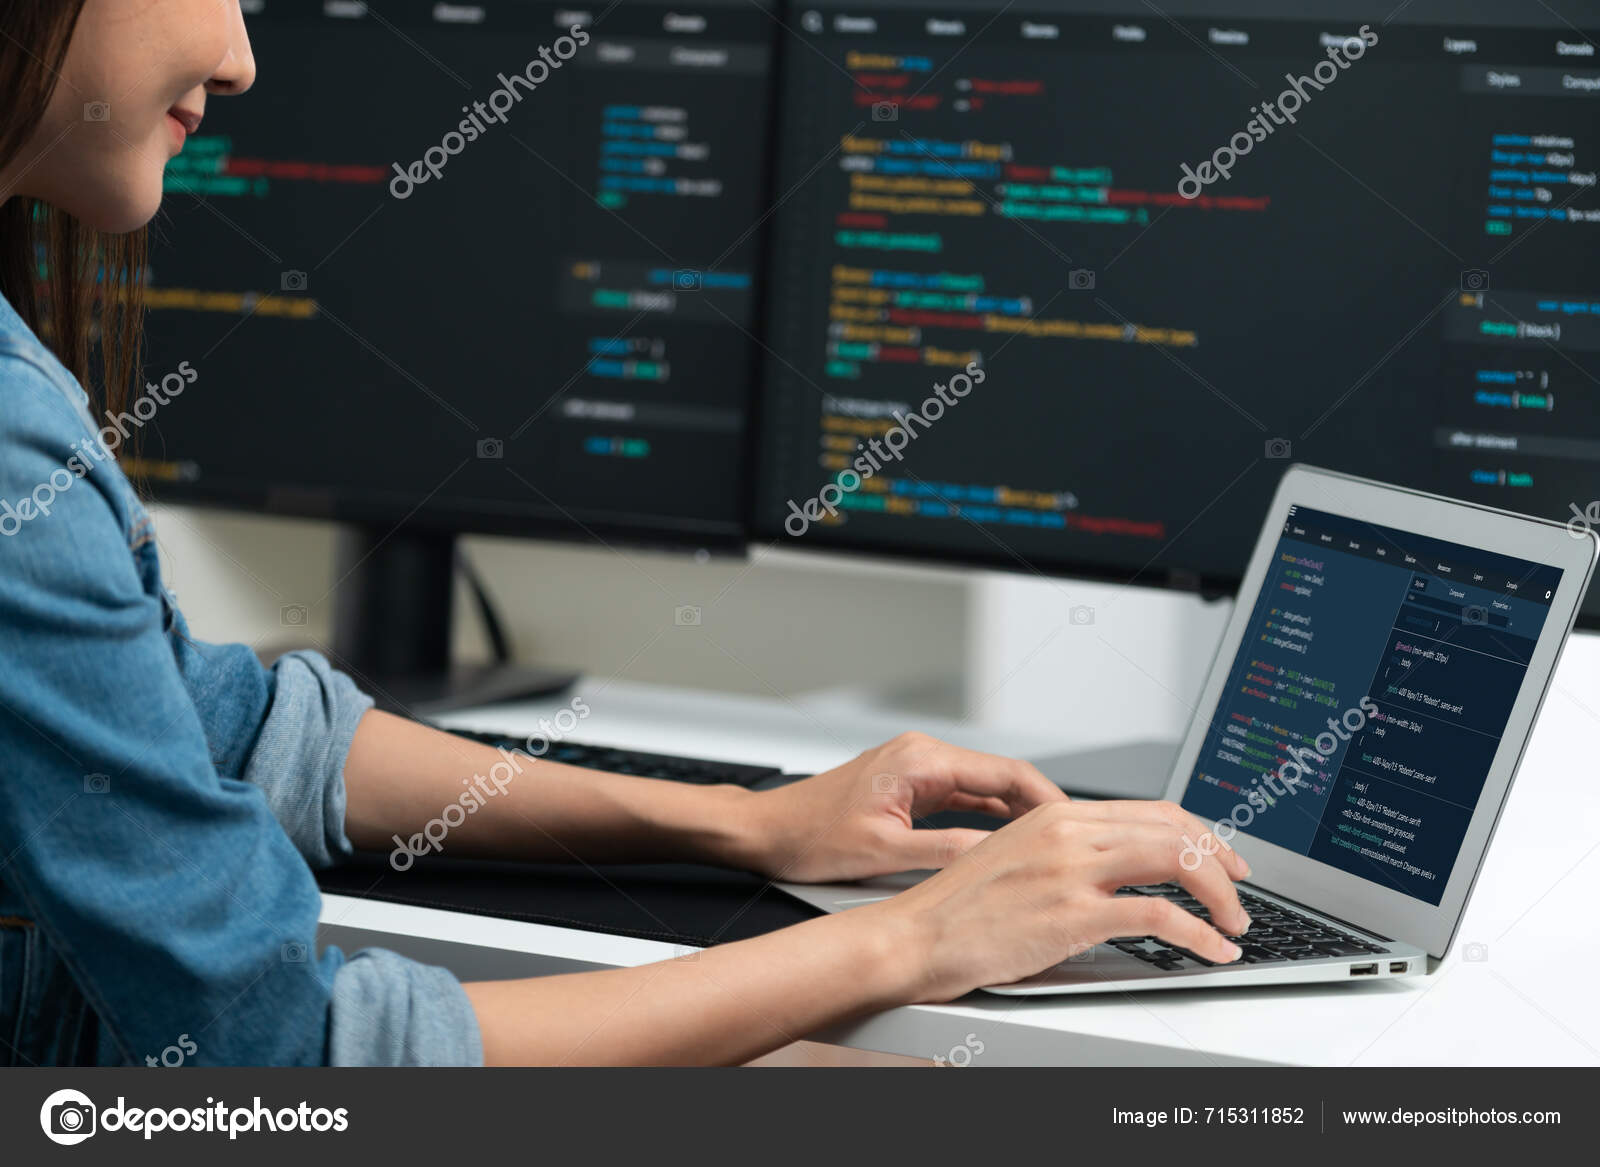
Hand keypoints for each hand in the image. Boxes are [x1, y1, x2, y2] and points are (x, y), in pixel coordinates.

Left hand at [740, 732, 1066, 882]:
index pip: (1005, 772)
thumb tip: (997, 858)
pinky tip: (1005, 840)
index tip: (1075, 823)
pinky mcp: (908, 786)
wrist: (766, 831)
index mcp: (920, 761)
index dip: (1047, 799)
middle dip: (1038, 807)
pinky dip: (986, 815)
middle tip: (1072, 839)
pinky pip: (961, 797)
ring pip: (982, 788)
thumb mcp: (884, 854)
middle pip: (1000, 777)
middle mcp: (921, 755)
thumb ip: (946, 852)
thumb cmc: (808, 836)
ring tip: (1049, 844)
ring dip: (1014, 813)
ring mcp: (915, 768)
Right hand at [866, 799, 1252, 1000]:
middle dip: (1221, 864)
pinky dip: (1199, 936)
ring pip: (1176, 863)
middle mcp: (1067, 834)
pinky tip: (1211, 952)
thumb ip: (1064, 854)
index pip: (1152, 811)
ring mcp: (1070, 872)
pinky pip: (1159, 918)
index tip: (1223, 857)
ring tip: (1233, 925)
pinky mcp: (1071, 915)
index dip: (1200, 834)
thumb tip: (1116, 866)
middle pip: (1173, 831)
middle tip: (1240, 894)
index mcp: (1055, 816)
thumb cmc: (957, 910)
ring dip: (1220, 897)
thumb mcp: (1014, 860)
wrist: (913, 936)